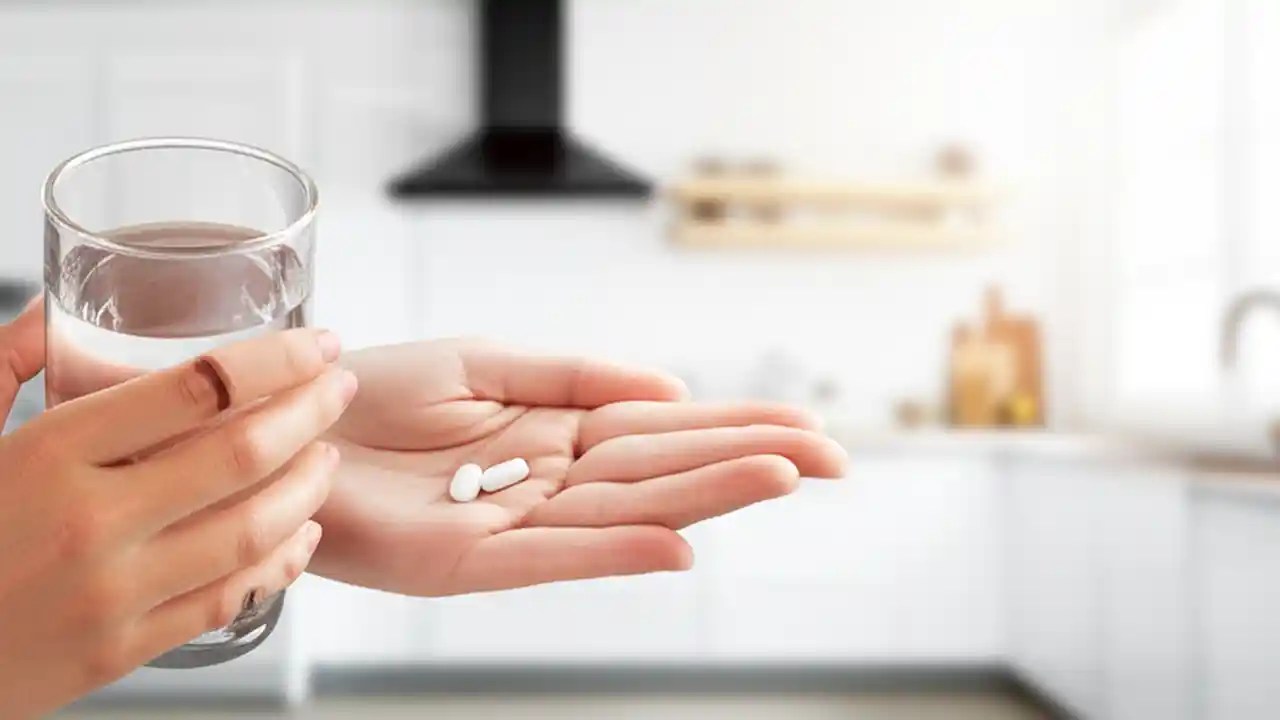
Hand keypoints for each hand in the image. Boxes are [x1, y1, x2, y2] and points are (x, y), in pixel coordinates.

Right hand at [0, 308, 354, 718]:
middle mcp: (91, 521)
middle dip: (311, 413)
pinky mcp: (122, 651)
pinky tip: (302, 534)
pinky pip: (228, 599)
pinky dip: (281, 563)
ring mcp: (113, 592)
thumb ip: (2, 368)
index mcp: (52, 452)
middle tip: (340, 389)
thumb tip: (49, 311)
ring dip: (308, 487)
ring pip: (252, 530)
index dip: (277, 360)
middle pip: (242, 454)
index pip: (198, 389)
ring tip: (328, 457)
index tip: (320, 345)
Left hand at [312, 339, 846, 595]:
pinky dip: (615, 550)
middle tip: (831, 458)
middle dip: (748, 460)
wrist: (290, 421)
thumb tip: (672, 388)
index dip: (738, 427)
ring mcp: (516, 521)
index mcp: (560, 427)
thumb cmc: (377, 393)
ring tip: (779, 479)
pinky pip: (553, 555)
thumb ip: (579, 376)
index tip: (808, 427)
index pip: (667, 428)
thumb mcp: (488, 362)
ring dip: (704, 495)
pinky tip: (675, 543)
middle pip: (665, 469)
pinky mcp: (468, 560)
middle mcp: (552, 477)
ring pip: (626, 508)